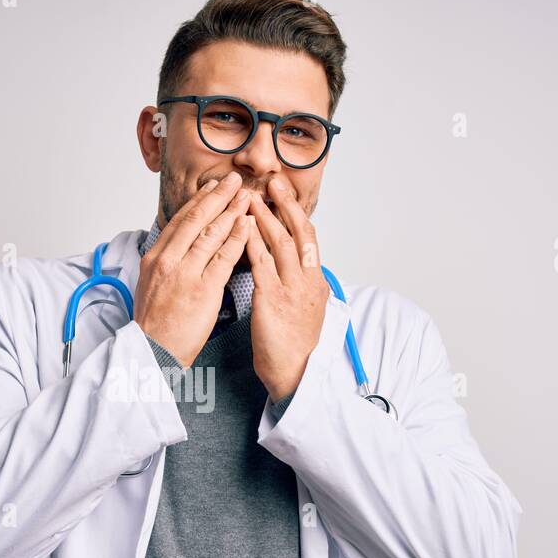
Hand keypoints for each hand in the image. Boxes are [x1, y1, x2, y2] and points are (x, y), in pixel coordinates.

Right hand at [134, 171, 252, 367]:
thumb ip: (165, 263)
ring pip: (211, 234)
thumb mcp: (151, 284)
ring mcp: (184, 274)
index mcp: (154, 258)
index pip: (180, 221)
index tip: (212, 187)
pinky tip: (248, 225)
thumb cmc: (156, 324)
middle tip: (234, 181)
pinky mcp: (202, 290)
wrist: (153, 351)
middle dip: (217, 197)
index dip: (199, 201)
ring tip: (247, 197)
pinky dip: (237, 238)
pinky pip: (224, 257)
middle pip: (196, 220)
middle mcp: (167, 261)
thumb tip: (178, 246)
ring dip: (231, 212)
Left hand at [244, 176, 330, 401]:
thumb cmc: (294, 347)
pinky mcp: (274, 301)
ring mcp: (294, 290)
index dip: (295, 214)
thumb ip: (297, 285)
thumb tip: (291, 267)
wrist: (295, 374)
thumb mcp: (303, 310)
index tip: (284, 195)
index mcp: (316, 282)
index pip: (308, 238)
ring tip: (252, 199)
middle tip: (273, 183)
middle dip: (286, 205)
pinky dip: (252, 243)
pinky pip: (262, 265)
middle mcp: (309, 281)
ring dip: (266, 218)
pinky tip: (241, 229)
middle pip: (300, 233)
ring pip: (282, 244)